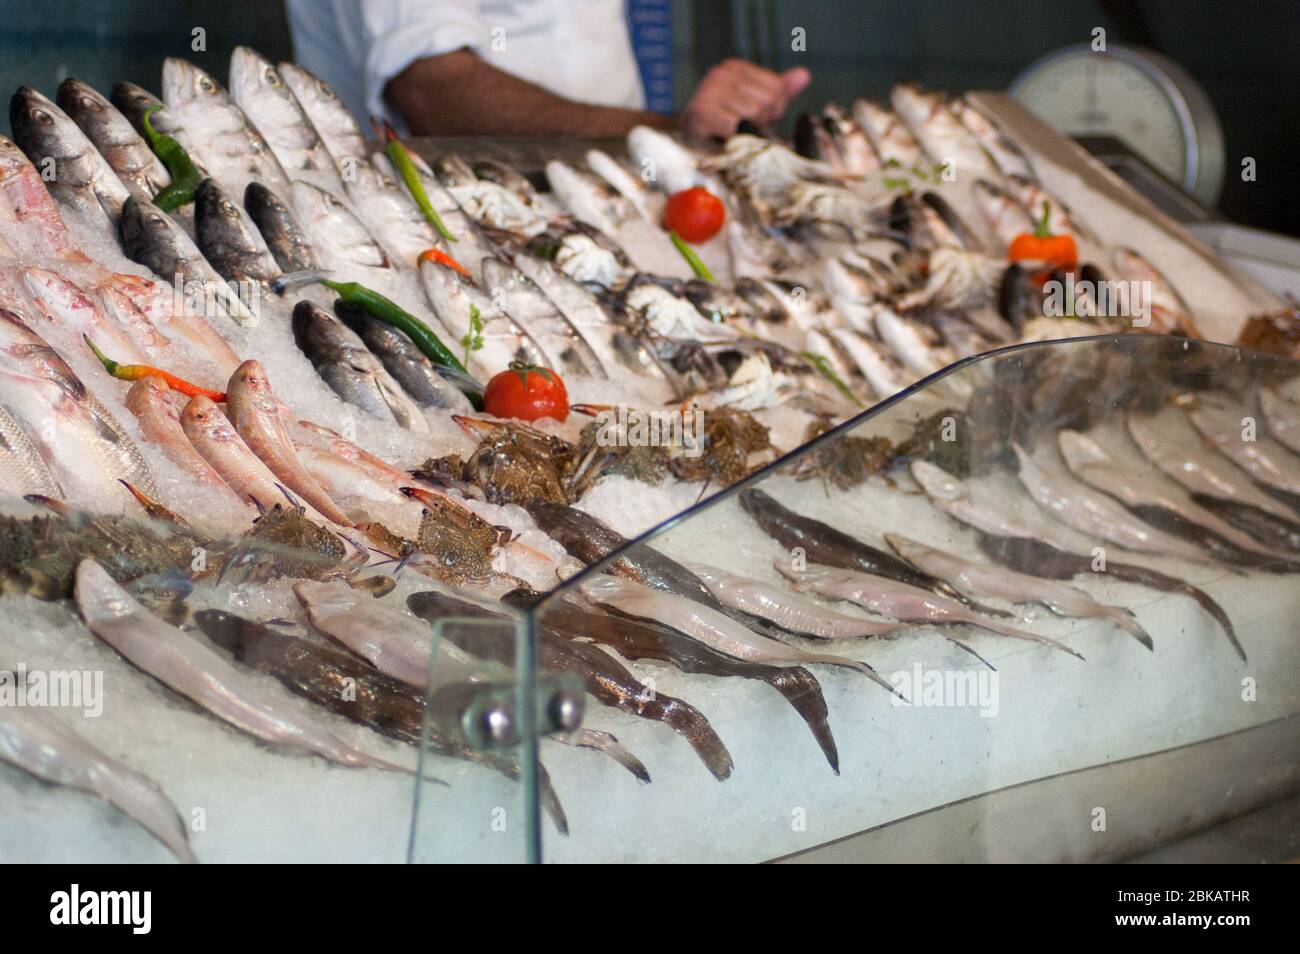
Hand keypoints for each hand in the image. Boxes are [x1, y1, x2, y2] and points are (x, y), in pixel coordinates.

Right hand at [680, 59, 811, 140]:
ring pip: (752, 115)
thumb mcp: (753, 103)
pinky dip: (732, 140)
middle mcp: (721, 74)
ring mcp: (709, 91)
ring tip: (731, 134)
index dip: (772, 111)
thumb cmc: (722, 123)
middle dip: (760, 122)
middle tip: (740, 129)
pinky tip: (722, 140)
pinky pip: (734, 128)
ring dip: (746, 133)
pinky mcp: (701, 112)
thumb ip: (779, 90)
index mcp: (735, 68)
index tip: (753, 119)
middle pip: (767, 102)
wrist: (684, 141)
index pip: (776, 89)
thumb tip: (805, 75)